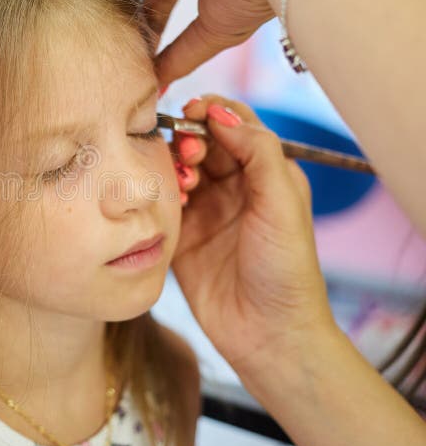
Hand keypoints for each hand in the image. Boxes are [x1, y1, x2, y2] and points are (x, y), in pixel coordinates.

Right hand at [169, 95, 335, 372]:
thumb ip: (257, 151)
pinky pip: (161, 200)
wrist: (267, 334)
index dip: (214, 112)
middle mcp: (234, 187)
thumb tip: (221, 113)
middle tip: (190, 152)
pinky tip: (170, 198)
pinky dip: (160, 191)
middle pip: (202, 141)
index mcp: (266, 173)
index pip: (236, 125)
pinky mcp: (180, 234)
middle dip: (191, 136)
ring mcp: (205, 210)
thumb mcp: (282, 203)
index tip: (196, 111)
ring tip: (183, 180)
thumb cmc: (286, 270)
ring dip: (175, 162)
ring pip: (179, 166)